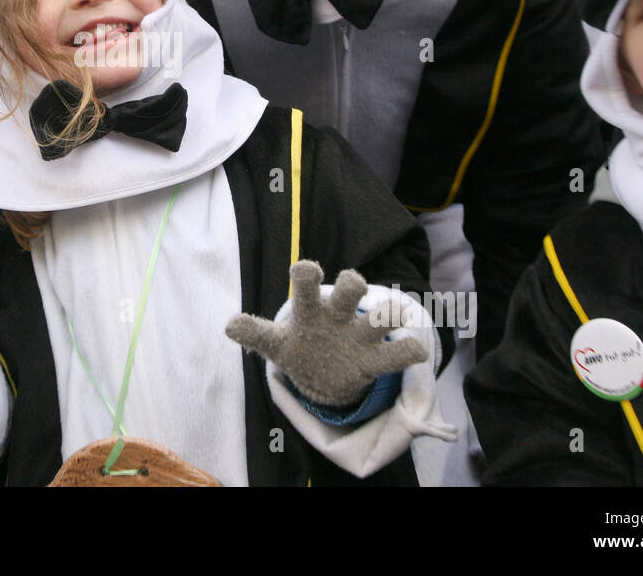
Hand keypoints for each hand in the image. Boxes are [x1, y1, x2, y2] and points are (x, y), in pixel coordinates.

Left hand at [225, 262, 426, 407]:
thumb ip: (255, 334)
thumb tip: (229, 326)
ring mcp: (360, 336)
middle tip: (355, 284)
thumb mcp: (275, 343)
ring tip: (391, 317)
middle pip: (351, 288)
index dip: (308, 273)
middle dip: (354, 283)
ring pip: (382, 317)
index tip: (307, 268)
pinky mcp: (376, 361)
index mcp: (311, 309)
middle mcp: (339, 315)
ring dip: (388, 315)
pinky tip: (413, 351)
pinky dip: (409, 351)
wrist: (324, 373)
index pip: (308, 282)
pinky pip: (398, 355)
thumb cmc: (299, 346)